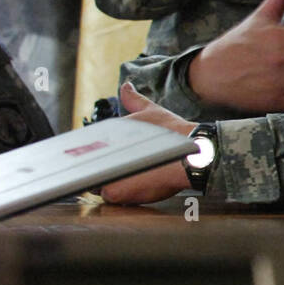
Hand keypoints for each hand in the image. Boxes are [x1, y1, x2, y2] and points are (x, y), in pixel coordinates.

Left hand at [99, 84, 195, 203]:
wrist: (193, 155)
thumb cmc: (175, 134)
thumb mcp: (152, 112)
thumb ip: (134, 100)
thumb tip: (126, 86)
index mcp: (106, 134)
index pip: (91, 147)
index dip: (102, 153)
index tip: (117, 156)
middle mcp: (100, 154)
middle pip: (93, 167)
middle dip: (106, 169)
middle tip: (128, 168)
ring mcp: (105, 174)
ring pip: (100, 185)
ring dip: (114, 183)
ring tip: (136, 178)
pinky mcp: (113, 192)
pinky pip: (111, 198)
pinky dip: (122, 195)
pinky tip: (139, 186)